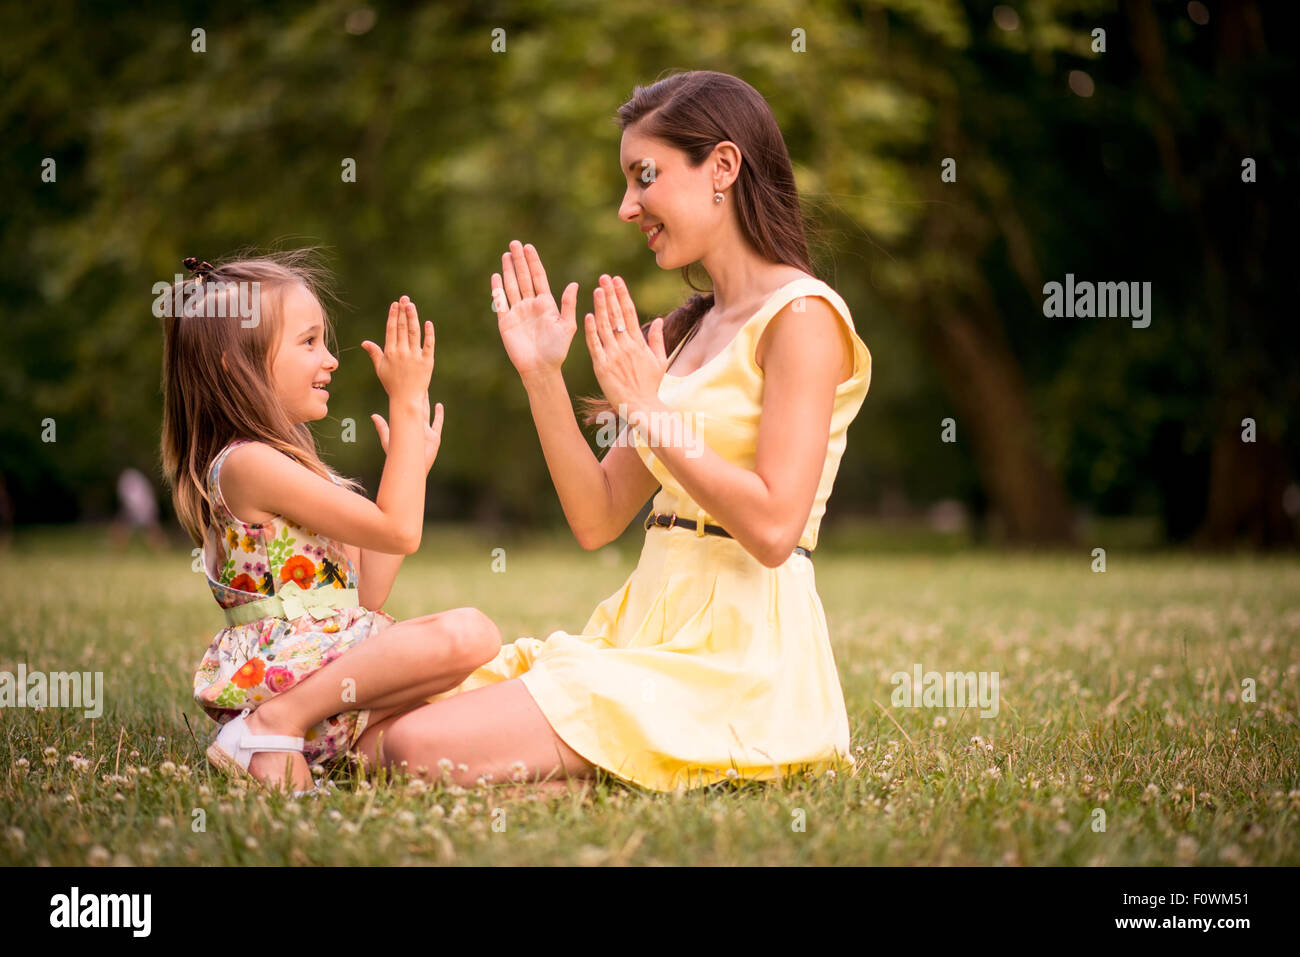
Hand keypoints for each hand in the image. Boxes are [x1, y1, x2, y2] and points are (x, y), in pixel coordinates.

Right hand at [361, 296, 434, 400]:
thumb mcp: (381, 368)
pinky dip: (429, 334)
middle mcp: (402, 352)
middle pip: (403, 328)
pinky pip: (428, 345)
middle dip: (403, 312)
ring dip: (413, 318)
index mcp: (390, 352)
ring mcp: (415, 356)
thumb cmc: (392, 384)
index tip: (395, 304)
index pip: (392, 329)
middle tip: (405, 299)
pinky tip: (428, 323)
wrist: (407, 399)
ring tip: (412, 305)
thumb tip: (365, 342)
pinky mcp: (427, 361)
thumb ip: (375, 353)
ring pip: (414, 333)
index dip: (393, 316)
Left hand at [370, 391, 444, 472]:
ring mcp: (426, 431)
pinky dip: (439, 414)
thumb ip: (382, 427)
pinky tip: (439, 405)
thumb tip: (373, 415)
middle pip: (417, 407)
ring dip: (426, 400)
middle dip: (417, 395)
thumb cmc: (397, 456)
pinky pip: (438, 423)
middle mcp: (416, 426)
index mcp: (406, 425)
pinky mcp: (434, 437)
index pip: (406, 408)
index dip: (405, 398)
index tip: (405, 386)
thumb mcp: (388, 440)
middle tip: (417, 382)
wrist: (411, 467)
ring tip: (425, 389)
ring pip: (426, 411)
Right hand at [491, 241, 578, 376]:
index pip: (538, 277)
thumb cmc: (557, 350)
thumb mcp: (567, 326)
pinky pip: (501, 302)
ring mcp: (517, 312)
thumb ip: (568, 304)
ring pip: (512, 286)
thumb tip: (574, 284)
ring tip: (506, 254)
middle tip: (514, 243)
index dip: (533, 262)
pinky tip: (496, 276)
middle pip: (524, 277)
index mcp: (546, 304)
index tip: (529, 247)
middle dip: (519, 260)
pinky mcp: (506, 321)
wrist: (541, 368)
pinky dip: (498, 289)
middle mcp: (531, 305)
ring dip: (508, 270)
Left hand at [585, 274, 666, 411]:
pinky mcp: (602, 367)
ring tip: (596, 289)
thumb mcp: (659, 361)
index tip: (617, 280)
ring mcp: (614, 356)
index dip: (623, 295)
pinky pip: (595, 345)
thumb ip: (657, 339)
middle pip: (617, 315)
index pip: (629, 313)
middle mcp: (626, 346)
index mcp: (639, 343)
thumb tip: (658, 320)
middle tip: (604, 277)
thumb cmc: (650, 386)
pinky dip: (591, 330)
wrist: (642, 407)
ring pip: (605, 326)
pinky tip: (588, 316)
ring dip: (601, 306)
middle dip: (610, 294)